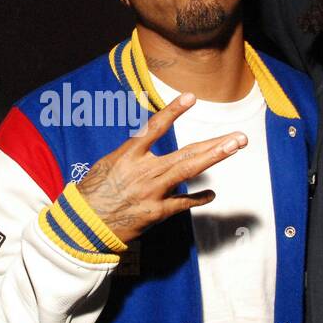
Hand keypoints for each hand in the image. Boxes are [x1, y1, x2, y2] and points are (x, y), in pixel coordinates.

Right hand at [76, 93, 245, 243]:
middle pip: (185, 154)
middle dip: (215, 145)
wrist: (83, 225)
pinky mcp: (156, 213)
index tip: (191, 97)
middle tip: (239, 137)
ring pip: (189, 173)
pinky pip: (182, 203)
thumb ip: (132, 154)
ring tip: (234, 148)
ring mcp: (153, 193)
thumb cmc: (92, 192)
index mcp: (128, 156)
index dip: (173, 112)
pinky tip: (212, 194)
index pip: (154, 128)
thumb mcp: (107, 164)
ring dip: (214, 159)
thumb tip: (148, 142)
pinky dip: (197, 198)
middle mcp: (144, 172)